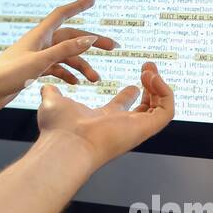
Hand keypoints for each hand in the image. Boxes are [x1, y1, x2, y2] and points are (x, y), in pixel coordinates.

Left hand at [0, 0, 118, 110]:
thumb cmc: (7, 75)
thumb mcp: (40, 61)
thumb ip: (66, 50)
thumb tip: (90, 38)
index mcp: (39, 35)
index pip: (62, 14)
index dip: (78, 5)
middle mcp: (39, 43)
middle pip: (71, 37)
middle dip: (93, 42)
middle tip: (113, 47)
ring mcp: (37, 57)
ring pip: (66, 57)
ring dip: (82, 66)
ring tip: (95, 79)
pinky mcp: (33, 71)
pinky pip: (56, 69)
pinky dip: (68, 75)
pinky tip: (77, 83)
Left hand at [36, 61, 173, 168]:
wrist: (66, 144)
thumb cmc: (58, 129)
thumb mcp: (53, 102)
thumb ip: (52, 93)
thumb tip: (46, 87)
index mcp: (103, 119)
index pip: (124, 106)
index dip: (132, 91)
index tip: (136, 75)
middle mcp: (122, 125)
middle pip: (146, 108)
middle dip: (151, 87)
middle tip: (148, 68)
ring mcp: (136, 128)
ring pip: (161, 109)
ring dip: (159, 87)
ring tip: (149, 69)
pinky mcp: (145, 129)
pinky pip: (167, 111)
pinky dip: (165, 92)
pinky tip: (152, 78)